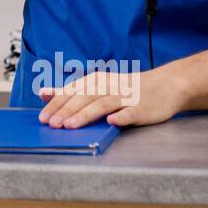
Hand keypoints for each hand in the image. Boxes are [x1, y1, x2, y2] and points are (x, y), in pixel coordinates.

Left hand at [36, 67, 188, 128]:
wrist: (164, 85)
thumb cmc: (125, 89)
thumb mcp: (96, 86)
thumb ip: (70, 91)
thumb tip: (43, 93)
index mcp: (95, 81)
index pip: (71, 93)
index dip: (56, 105)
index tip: (43, 118)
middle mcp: (108, 87)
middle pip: (83, 98)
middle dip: (66, 111)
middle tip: (52, 124)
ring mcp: (125, 97)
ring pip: (102, 105)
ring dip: (85, 115)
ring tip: (71, 126)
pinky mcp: (141, 108)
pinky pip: (130, 113)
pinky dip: (121, 117)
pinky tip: (111, 122)